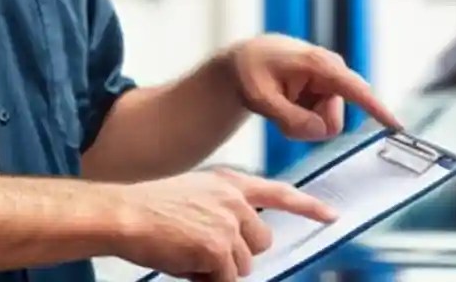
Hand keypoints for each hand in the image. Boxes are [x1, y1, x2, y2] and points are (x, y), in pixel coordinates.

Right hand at [114, 167, 336, 281]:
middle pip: (262, 243)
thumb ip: (226, 212)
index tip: (331, 215)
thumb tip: (244, 244)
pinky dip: (206, 280)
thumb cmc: (150, 209)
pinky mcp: (219, 249)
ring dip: (219, 270)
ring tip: (187, 253)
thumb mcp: (196, 196)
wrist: (124, 214)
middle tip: (201, 249)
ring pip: (244, 266)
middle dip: (238, 255)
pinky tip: (185, 263)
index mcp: (230, 182)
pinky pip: (226, 280)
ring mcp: (229, 224)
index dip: (308, 206)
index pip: (279, 192)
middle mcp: (236, 200)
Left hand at [227, 34, 401, 139]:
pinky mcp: (326, 92)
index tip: (398, 126)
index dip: (378, 109)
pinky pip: (320, 122)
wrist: (244, 62)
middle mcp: (332, 71)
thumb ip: (290, 118)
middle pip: (333, 122)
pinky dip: (302, 120)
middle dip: (308, 126)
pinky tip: (287, 102)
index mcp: (320, 65)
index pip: (357, 90)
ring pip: (326, 126)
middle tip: (279, 111)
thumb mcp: (260, 98)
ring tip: (281, 103)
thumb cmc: (250, 72)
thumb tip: (322, 132)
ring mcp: (330, 83)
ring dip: (302, 123)